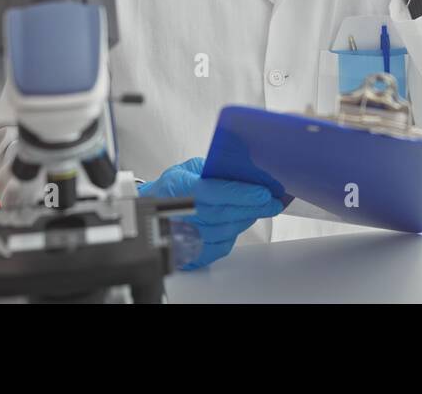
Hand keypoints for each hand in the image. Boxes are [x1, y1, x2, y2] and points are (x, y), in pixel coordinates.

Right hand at [138, 157, 283, 269]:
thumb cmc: (170, 189)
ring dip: (246, 219)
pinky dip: (234, 233)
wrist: (149, 214)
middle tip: (272, 202)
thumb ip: (212, 168)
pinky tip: (238, 222)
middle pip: (224, 214)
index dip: (241, 194)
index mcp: (178, 188)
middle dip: (254, 207)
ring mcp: (184, 237)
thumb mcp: (187, 169)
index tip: (263, 193)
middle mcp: (180, 214)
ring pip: (226, 231)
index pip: (214, 193)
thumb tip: (242, 169)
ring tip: (258, 209)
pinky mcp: (190, 253)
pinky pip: (220, 246)